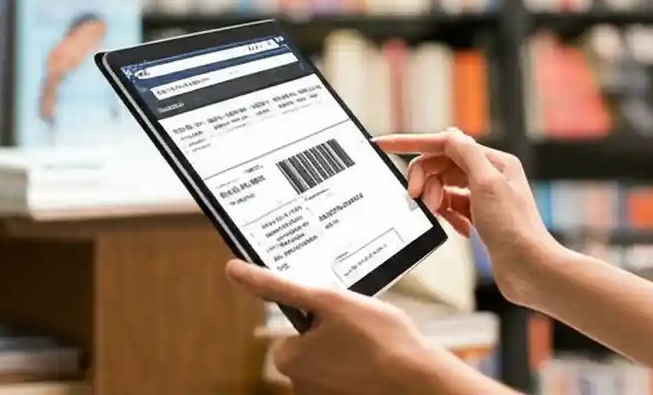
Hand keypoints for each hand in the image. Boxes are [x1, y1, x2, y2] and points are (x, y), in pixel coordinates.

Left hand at [225, 260, 454, 393]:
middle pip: (313, 342)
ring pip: (332, 360)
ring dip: (349, 351)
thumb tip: (232, 269)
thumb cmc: (380, 338)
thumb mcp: (329, 300)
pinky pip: (347, 377)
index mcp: (287, 359)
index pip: (297, 323)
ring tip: (374, 347)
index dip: (322, 314)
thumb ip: (279, 285)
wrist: (421, 381)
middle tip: (362, 329)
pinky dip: (360, 369)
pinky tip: (378, 363)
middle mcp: (298, 385)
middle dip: (334, 333)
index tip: (347, 320)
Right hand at [375, 128, 563, 307]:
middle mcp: (489, 176)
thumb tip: (447, 134)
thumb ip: (466, 153)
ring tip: (438, 215)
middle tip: (416, 197)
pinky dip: (448, 215)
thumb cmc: (514, 228)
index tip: (384, 145)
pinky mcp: (480, 218)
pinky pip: (452, 208)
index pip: (445, 143)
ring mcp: (484, 198)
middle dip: (425, 179)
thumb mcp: (487, 184)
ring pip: (444, 187)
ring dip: (435, 199)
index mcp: (494, 162)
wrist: (530, 269)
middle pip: (440, 166)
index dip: (412, 143)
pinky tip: (456, 228)